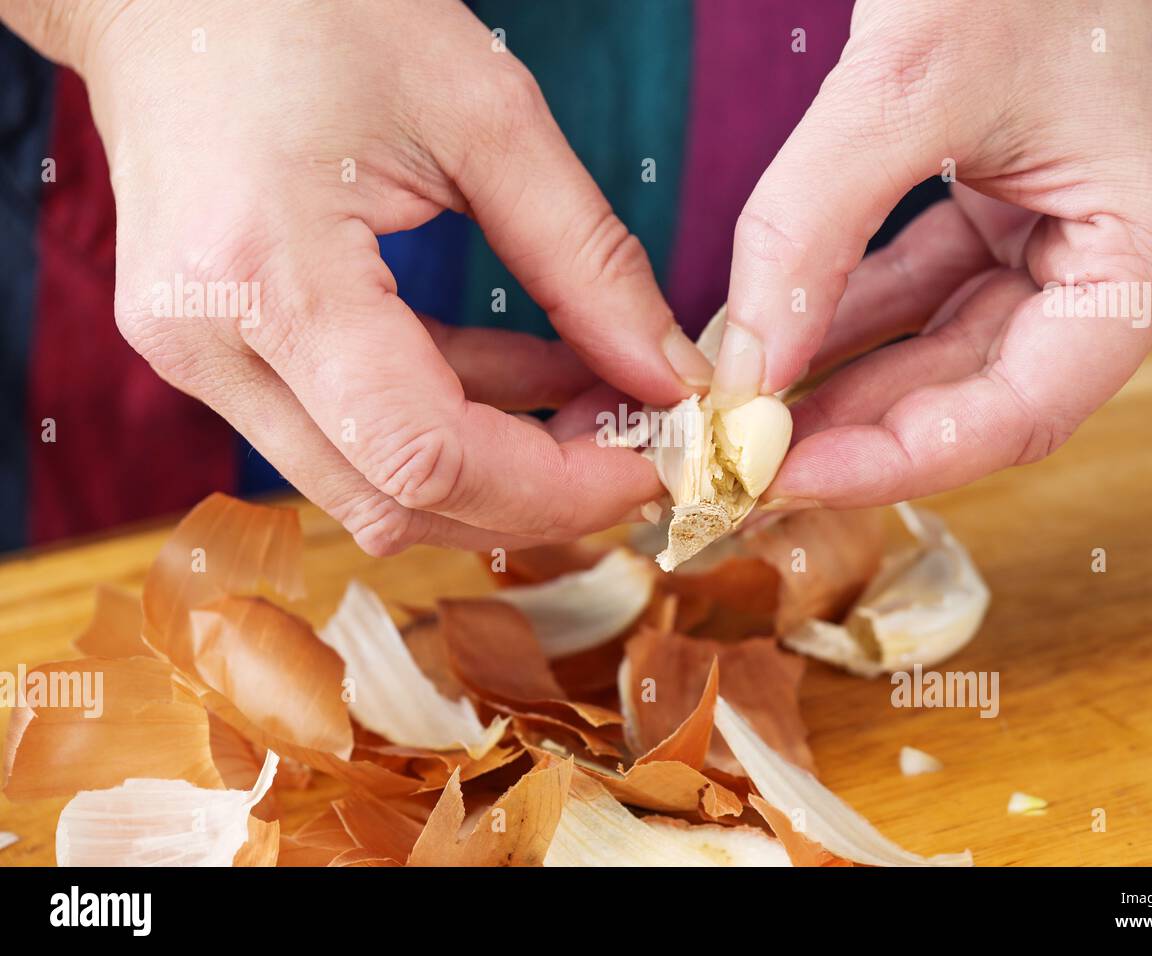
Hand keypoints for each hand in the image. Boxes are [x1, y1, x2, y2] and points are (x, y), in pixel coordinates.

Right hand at [10, 0, 712, 552]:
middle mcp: (210, 343)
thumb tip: (667, 373)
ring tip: (593, 396)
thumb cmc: (318, 9)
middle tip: (633, 444)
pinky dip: (446, 422)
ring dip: (494, 464)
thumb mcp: (485, 115)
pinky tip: (525, 371)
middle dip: (532, 495)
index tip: (646, 465)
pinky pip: (346, 432)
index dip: (551, 489)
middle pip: (391, 499)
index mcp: (268, 271)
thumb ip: (586, 260)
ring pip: (369, 482)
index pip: (422, 457)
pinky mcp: (212, 354)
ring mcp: (198, 358)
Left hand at [710, 0, 1151, 508]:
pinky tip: (778, 344)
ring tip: (749, 420)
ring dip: (845, 382)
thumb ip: (809, 235)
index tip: (779, 479)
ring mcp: (1077, 229)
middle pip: (978, 393)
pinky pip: (929, 287)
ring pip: (947, 348)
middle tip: (744, 463)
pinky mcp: (1021, 202)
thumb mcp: (900, 84)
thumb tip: (745, 373)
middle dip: (854, 430)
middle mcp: (1130, 255)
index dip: (894, 461)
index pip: (1019, 411)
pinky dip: (853, 316)